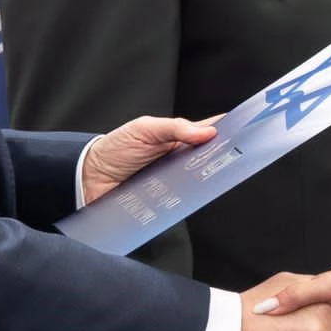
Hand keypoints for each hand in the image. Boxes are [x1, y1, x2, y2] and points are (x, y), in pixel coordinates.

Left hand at [80, 116, 217, 204]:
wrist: (88, 177)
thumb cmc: (115, 148)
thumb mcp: (144, 129)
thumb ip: (174, 128)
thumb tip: (207, 131)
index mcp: (176, 138)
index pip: (207, 131)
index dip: (225, 130)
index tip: (242, 130)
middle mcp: (178, 161)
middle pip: (208, 159)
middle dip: (220, 158)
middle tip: (230, 157)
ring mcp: (172, 182)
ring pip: (198, 183)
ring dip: (205, 180)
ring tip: (210, 176)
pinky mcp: (164, 201)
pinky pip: (181, 203)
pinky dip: (187, 201)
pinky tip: (190, 196)